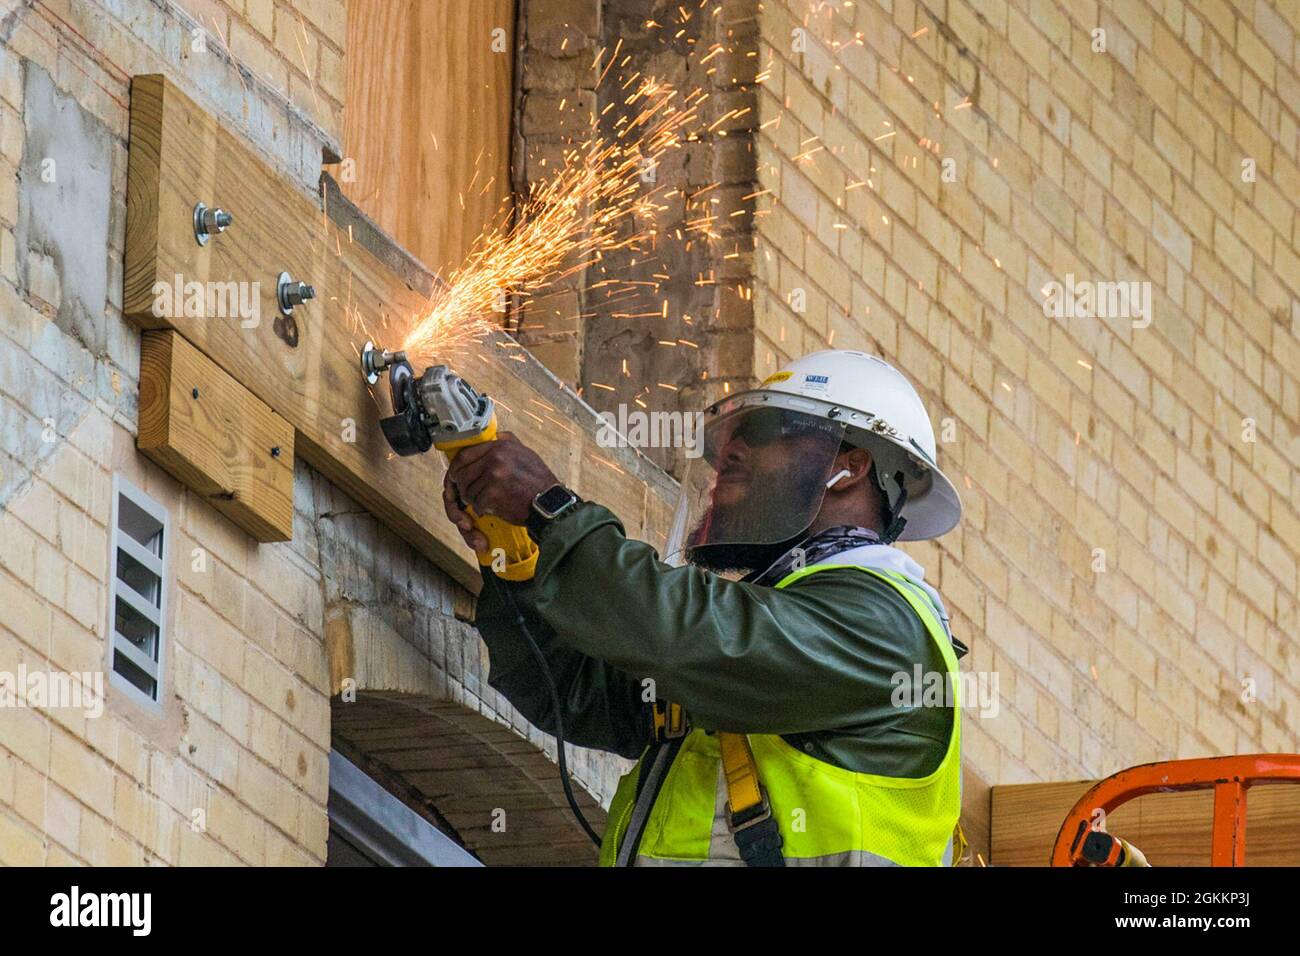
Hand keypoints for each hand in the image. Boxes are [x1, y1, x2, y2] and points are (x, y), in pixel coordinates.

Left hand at [444, 431, 559, 527]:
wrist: (550, 501)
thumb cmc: (538, 480)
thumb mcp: (524, 452)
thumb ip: (506, 443)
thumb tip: (492, 437)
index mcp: (501, 446)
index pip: (465, 453)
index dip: (457, 466)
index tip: (455, 474)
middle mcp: (496, 457)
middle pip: (462, 472)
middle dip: (462, 486)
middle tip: (468, 493)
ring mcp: (494, 475)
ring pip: (468, 489)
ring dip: (473, 499)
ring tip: (483, 501)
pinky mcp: (494, 493)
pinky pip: (476, 502)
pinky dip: (481, 509)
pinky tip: (491, 509)